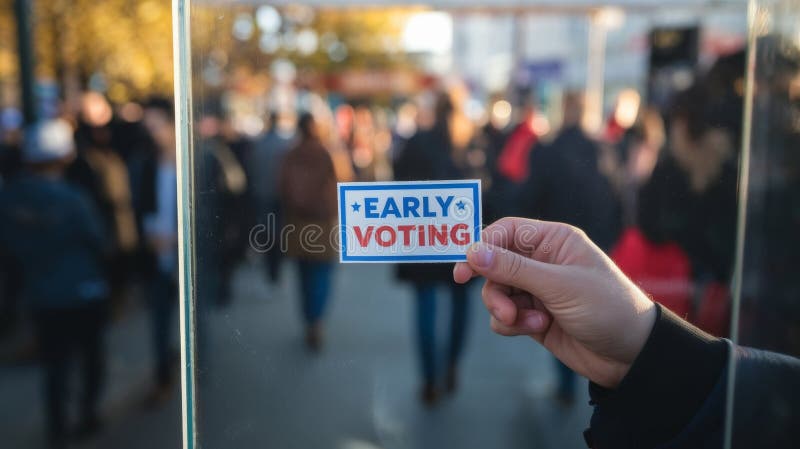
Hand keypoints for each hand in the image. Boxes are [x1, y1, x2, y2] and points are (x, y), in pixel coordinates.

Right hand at [453, 217, 655, 387]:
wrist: (632, 355)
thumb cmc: (607, 308)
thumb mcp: (559, 285)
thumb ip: (513, 268)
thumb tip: (472, 251)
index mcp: (553, 241)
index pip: (504, 232)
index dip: (481, 247)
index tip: (463, 270)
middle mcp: (542, 261)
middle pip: (494, 265)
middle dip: (495, 288)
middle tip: (502, 309)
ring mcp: (537, 290)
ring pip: (496, 292)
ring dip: (504, 309)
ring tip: (527, 322)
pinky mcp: (533, 316)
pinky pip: (504, 316)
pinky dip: (512, 324)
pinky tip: (537, 329)